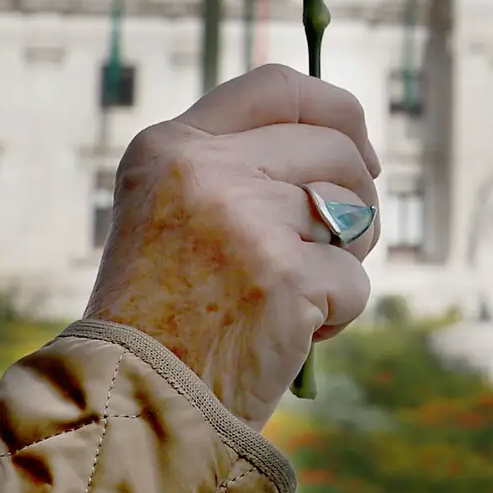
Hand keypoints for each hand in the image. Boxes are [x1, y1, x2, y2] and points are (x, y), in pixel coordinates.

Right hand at [84, 64, 380, 431]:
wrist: (132, 405)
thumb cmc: (163, 313)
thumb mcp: (172, 212)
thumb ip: (235, 166)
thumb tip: (345, 140)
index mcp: (171, 145)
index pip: (281, 86)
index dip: (336, 110)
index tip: (360, 150)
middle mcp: (205, 169)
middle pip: (334, 148)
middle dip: (357, 198)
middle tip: (339, 245)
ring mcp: (246, 220)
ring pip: (353, 215)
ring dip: (345, 259)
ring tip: (294, 297)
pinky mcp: (284, 277)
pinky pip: (355, 282)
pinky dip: (338, 315)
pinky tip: (287, 337)